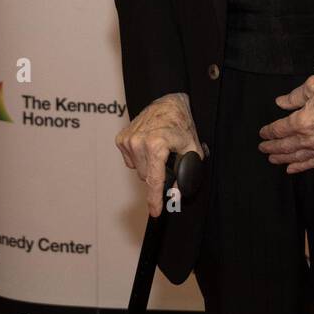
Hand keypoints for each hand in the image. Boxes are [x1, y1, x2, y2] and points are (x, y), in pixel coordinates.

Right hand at [114, 92, 202, 217]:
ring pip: (137, 170)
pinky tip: (148, 146)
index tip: (155, 212)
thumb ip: (186, 172)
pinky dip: (139, 158)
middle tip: (168, 161)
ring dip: (148, 166)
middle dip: (157, 175)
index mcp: (156, 145)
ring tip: (159, 150)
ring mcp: (128, 140)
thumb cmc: (181, 122)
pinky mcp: (121, 139)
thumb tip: (176, 193)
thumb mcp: (191, 148)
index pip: (154, 180)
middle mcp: (138, 142)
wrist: (168, 101)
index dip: (155, 199)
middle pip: (146, 177)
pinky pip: (130, 161)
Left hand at [258, 76, 313, 173]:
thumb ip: (295, 96)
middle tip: (262, 148)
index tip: (263, 132)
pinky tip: (291, 169)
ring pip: (295, 157)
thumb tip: (280, 102)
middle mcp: (308, 139)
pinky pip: (312, 163)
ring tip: (272, 159)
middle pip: (284, 146)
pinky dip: (300, 167)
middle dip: (271, 147)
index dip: (268, 131)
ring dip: (281, 158)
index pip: (279, 129)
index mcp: (302, 121)